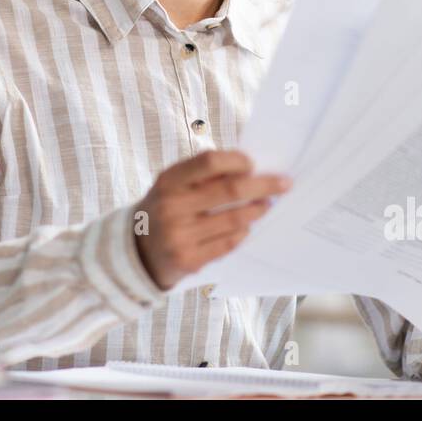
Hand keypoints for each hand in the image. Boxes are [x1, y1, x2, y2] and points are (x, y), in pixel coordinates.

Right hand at [133, 149, 290, 290]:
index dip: (237, 161)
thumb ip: (203, 176)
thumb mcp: (173, 186)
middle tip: (284, 184)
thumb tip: (250, 169)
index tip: (253, 164)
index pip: (209, 162)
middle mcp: (171, 206)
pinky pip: (228, 243)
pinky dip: (242, 232)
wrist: (137, 251)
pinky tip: (246, 226)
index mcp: (168, 181)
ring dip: (257, 210)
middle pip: (229, 190)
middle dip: (263, 185)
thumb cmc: (165, 209)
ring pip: (234, 220)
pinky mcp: (189, 259)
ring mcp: (180, 235)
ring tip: (267, 205)